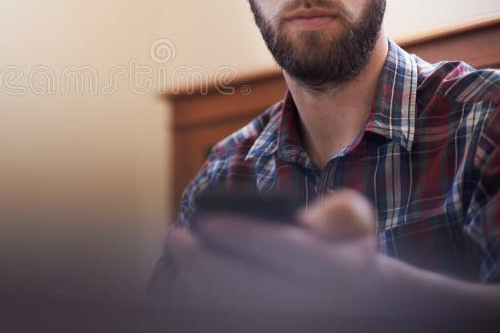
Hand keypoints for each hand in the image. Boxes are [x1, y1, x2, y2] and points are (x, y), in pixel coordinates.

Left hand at [166, 189, 382, 313]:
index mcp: (342, 270)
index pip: (289, 250)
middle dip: (204, 260)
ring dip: (196, 282)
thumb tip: (306, 224)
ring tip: (177, 251)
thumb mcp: (355, 221)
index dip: (245, 235)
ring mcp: (292, 323)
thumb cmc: (342, 247)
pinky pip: (226, 319)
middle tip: (176, 236)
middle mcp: (318, 304)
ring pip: (233, 309)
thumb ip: (340, 212)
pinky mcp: (269, 328)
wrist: (356, 298)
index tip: (207, 221)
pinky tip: (183, 278)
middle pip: (249, 286)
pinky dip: (201, 301)